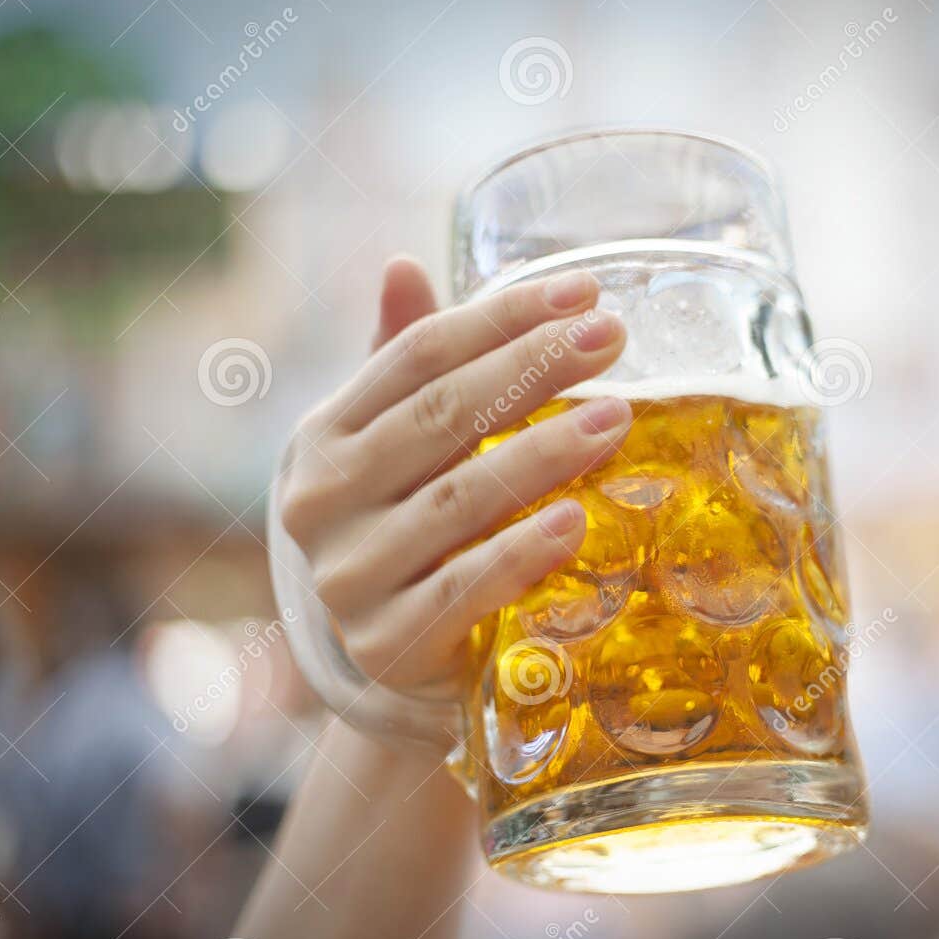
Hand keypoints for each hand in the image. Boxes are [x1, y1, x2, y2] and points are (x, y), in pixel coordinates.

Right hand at [276, 256, 631, 744]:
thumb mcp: (396, 451)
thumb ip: (404, 368)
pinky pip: (464, 590)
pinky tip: (576, 521)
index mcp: (323, 437)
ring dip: (543, 453)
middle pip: (439, 415)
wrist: (394, 673)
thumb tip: (401, 265)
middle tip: (614, 338)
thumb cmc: (409, 538)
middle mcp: (320, 501)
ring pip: (456, 499)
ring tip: (617, 417)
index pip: (416, 355)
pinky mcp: (389, 645)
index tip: (585, 293)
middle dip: (534, 369)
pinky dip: (520, 554)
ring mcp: (349, 577)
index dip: (501, 318)